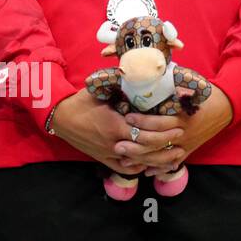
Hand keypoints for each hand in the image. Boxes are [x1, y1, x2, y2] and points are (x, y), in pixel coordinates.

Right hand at [48, 91, 172, 175]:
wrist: (60, 118)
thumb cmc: (80, 102)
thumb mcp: (100, 91)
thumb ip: (120, 86)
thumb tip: (138, 72)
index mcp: (114, 124)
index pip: (146, 129)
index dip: (164, 127)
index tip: (177, 122)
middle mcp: (114, 142)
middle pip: (147, 147)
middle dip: (166, 142)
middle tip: (180, 135)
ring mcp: (109, 153)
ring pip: (140, 162)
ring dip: (160, 159)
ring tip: (175, 154)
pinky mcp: (104, 159)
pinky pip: (127, 168)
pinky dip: (141, 167)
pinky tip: (152, 164)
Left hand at [122, 88, 232, 175]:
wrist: (226, 106)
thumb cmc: (203, 94)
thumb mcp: (187, 86)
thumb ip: (168, 84)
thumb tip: (146, 74)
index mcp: (182, 117)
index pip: (160, 123)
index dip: (143, 122)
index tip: (127, 118)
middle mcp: (184, 133)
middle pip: (158, 143)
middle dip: (137, 146)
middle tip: (118, 146)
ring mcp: (187, 144)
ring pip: (163, 157)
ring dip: (143, 160)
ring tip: (124, 161)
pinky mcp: (190, 149)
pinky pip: (174, 162)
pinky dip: (160, 168)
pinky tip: (145, 171)